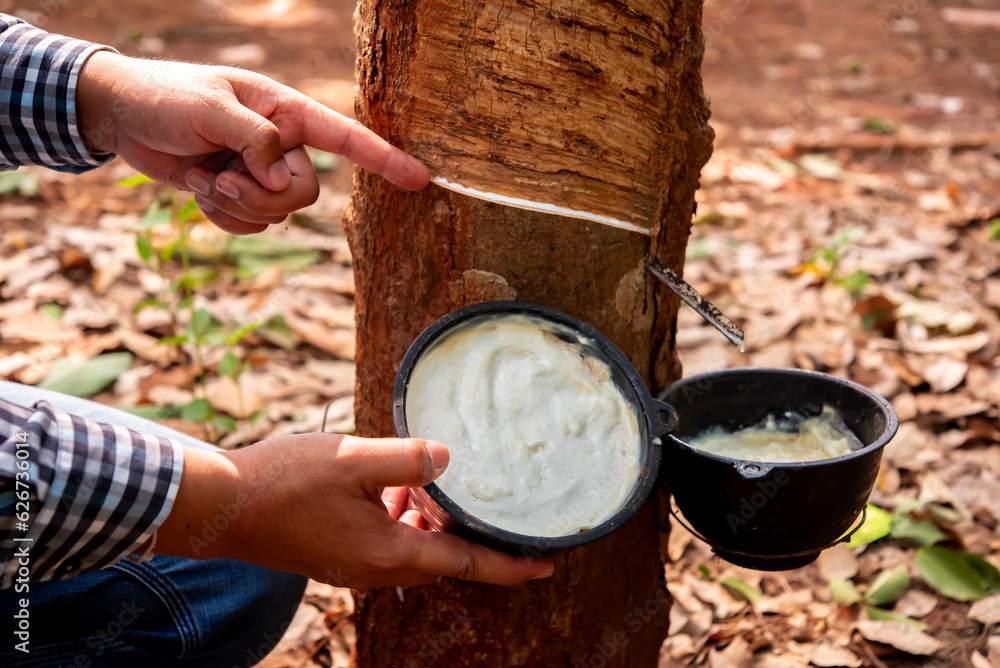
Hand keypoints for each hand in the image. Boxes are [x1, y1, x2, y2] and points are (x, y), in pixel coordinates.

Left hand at [76, 51, 429, 234]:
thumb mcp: (207, 108)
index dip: (383, 158)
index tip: (419, 178)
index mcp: (284, 111)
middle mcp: (280, 143)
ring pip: (278, 214)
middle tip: (224, 176)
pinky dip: (222, 216)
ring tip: (201, 174)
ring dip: (234, 203)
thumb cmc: (164, 96)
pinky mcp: (238, 195)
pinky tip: (196, 187)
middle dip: (263, 194)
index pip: (344, 137)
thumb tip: (279, 174)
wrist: (120, 116)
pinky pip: (249, 226)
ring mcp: (259, 172)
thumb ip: (253, 138)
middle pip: (306, 193)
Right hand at [157, 434, 552, 588]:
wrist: (222, 507)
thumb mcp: (353, 460)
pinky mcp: (338, 553)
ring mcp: (355, 565)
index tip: (547, 565)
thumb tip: (448, 458)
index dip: (510, 566)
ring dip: (434, 523)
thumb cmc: (284, 483)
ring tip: (442, 487)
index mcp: (389, 552)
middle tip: (499, 511)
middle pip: (444, 560)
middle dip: (472, 538)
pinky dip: (404, 519)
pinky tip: (395, 486)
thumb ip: (407, 458)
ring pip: (415, 549)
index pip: (466, 564)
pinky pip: (388, 543)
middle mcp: (377, 568)